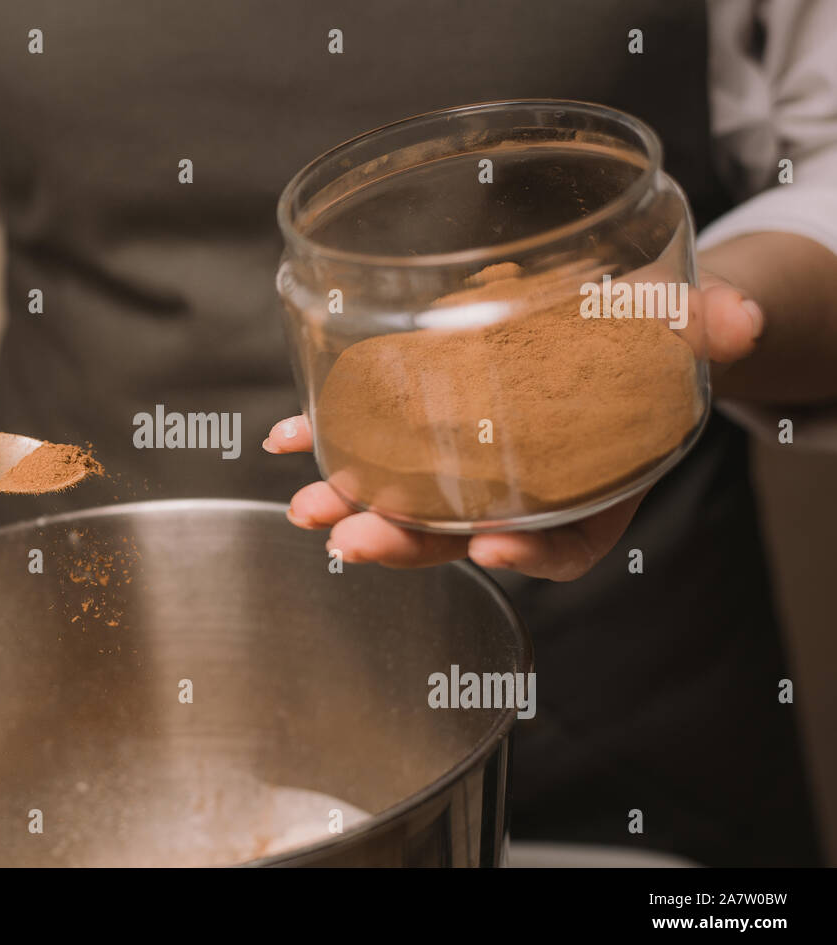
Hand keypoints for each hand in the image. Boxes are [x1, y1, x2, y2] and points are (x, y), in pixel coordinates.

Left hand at [265, 274, 764, 580]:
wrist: (607, 320)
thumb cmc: (646, 340)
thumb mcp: (683, 332)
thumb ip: (705, 328)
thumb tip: (735, 316)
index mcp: (591, 489)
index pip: (567, 543)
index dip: (531, 554)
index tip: (493, 549)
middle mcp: (522, 490)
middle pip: (463, 535)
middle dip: (406, 543)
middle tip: (355, 541)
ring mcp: (469, 465)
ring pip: (408, 503)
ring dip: (352, 506)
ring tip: (308, 504)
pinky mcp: (426, 425)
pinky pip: (373, 444)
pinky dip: (325, 441)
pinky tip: (282, 439)